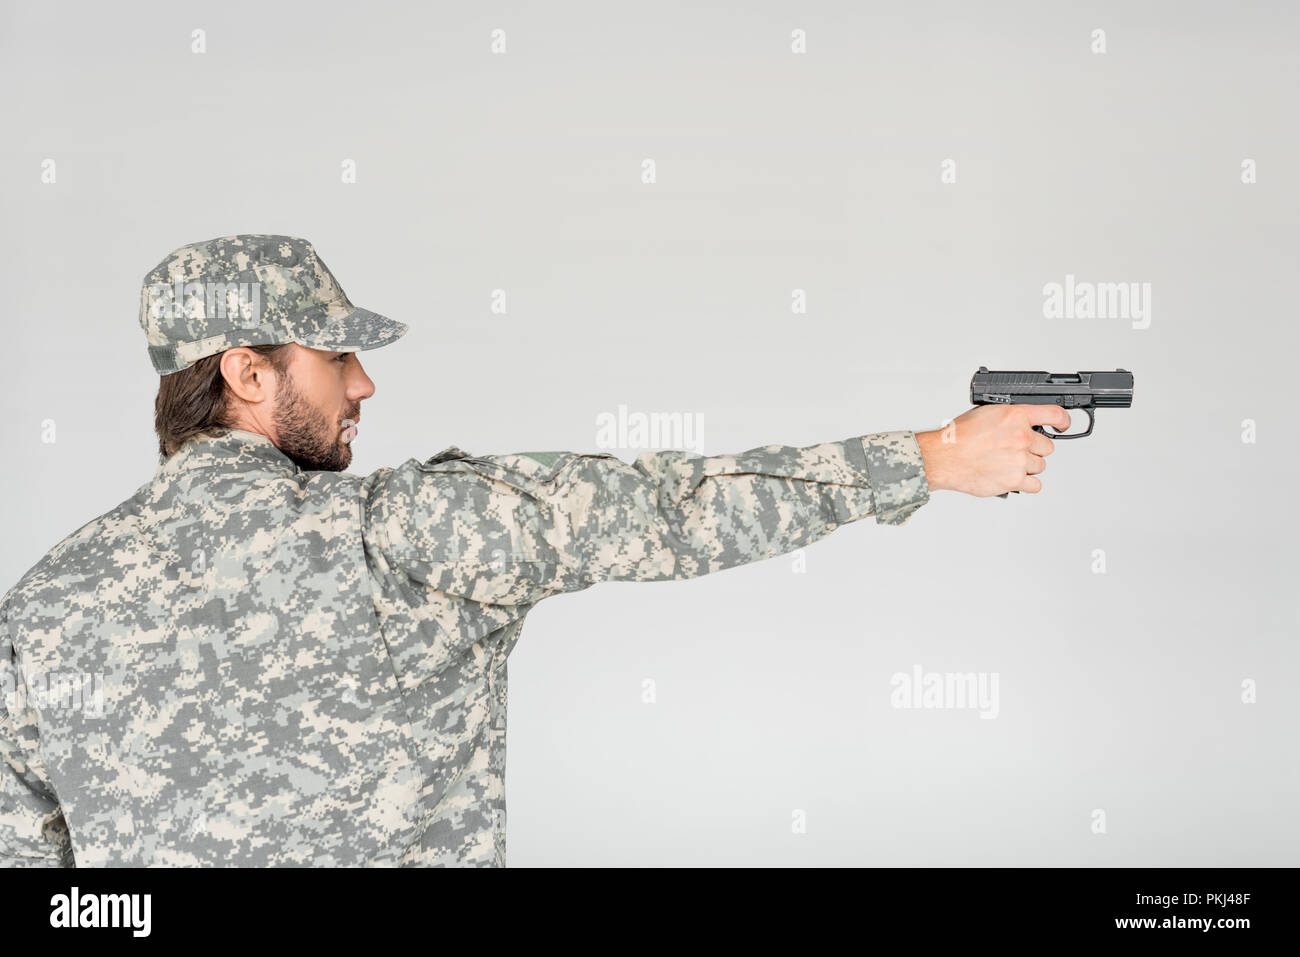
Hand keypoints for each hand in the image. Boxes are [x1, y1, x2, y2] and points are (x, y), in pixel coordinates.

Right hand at [914, 404, 1070, 496]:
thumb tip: (1024, 423)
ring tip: (1006, 464)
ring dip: (1027, 466)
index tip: (1063, 425)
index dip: (1063, 421)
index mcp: (1015, 416)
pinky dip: (1025, 483)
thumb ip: (1010, 418)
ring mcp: (1019, 460)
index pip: (1054, 415)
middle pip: (1047, 446)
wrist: (943, 457)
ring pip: (1040, 466)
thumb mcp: (986, 414)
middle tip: (1014, 450)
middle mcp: (1021, 437)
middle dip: (1033, 449)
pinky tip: (1012, 477)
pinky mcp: (1014, 480)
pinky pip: (1035, 485)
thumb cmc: (958, 437)